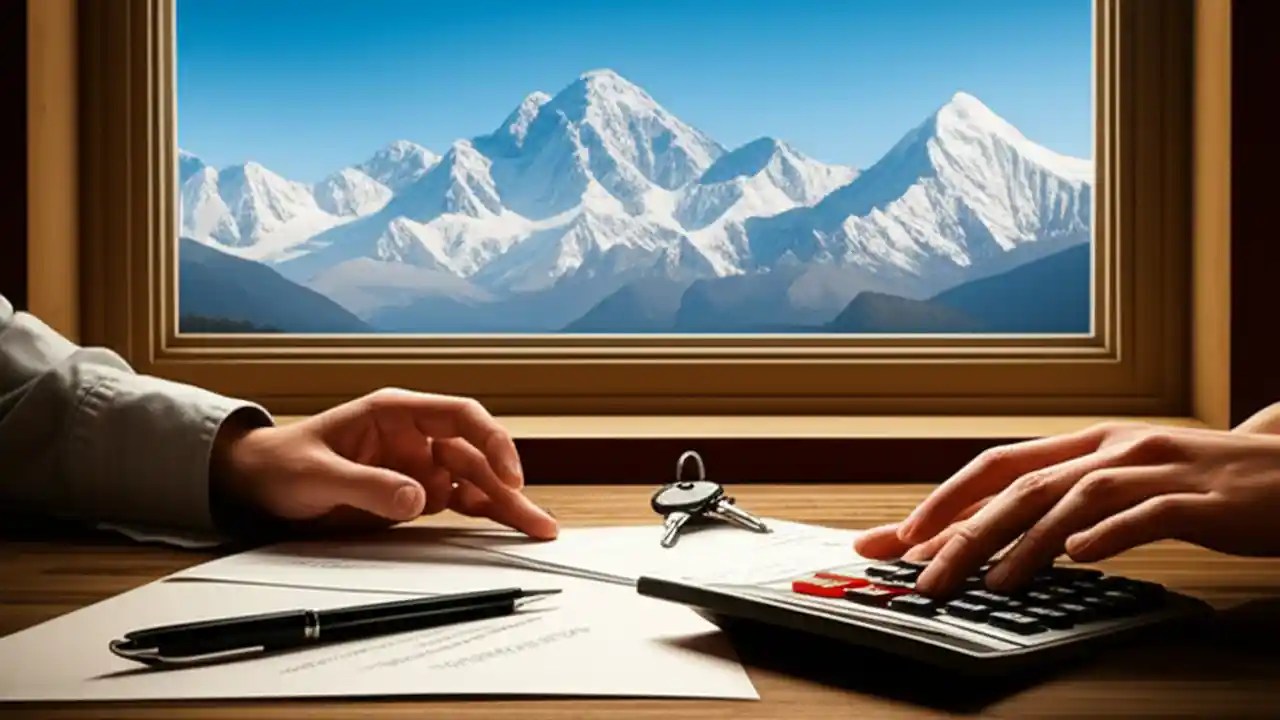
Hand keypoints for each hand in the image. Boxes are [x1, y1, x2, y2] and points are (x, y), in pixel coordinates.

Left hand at [210, 388, 556, 538]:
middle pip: (476, 454)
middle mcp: (416, 436)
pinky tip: (505, 529)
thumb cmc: (283, 463)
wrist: (258, 484)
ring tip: (535, 528)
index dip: (491, 442)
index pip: (461, 416)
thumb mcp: (318, 474)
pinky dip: (482, 514)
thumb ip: (367, 486)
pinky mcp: (415, 493)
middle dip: (510, 484)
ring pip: (475, 481)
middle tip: (536, 518)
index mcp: (396, 412)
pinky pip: (458, 502)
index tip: (507, 474)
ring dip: (504, 503)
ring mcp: (419, 465)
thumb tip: (417, 499)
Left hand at [853, 422, 1279, 595]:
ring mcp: (1156, 469)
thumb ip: (1063, 502)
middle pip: (1021, 487)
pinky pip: (1149, 514)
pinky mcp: (1202, 499)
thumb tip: (991, 536)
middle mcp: (1112, 448)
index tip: (897, 539)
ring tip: (988, 582)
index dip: (943, 500)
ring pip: (1073, 499)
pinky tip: (1081, 558)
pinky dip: (1110, 533)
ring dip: (1024, 542)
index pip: (997, 467)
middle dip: (963, 532)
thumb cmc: (1196, 485)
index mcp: (1086, 444)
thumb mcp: (1122, 483)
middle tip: (923, 576)